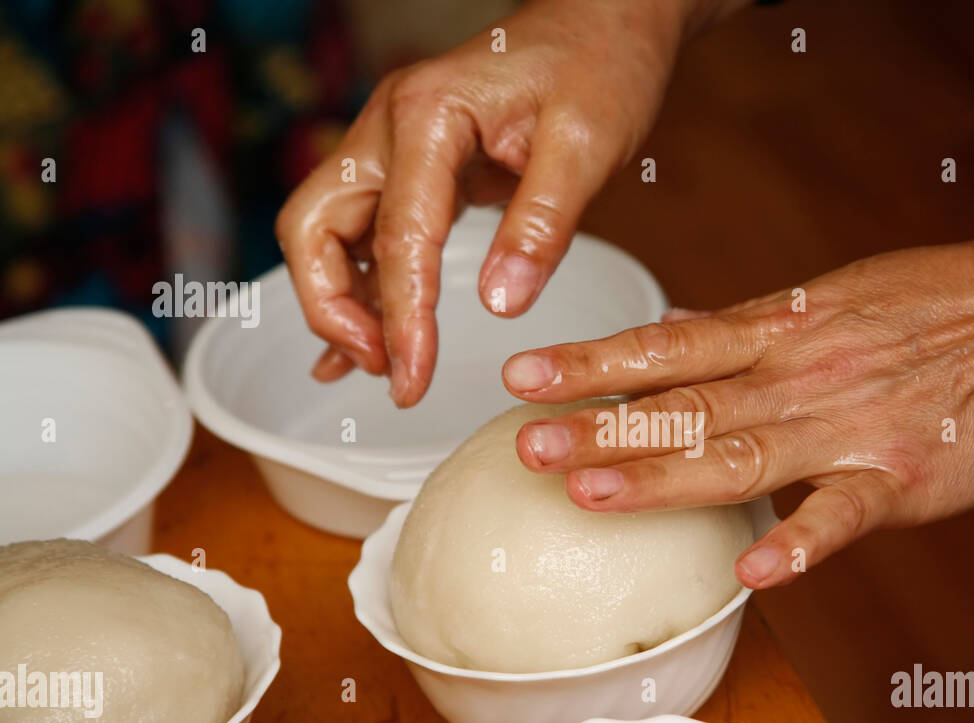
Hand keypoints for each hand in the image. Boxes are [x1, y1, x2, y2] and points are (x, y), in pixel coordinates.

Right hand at [276, 0, 721, 405]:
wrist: (604, 20)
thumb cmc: (600, 66)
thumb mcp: (587, 144)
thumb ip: (542, 223)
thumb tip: (501, 304)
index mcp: (429, 115)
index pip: (397, 236)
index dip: (402, 318)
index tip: (413, 379)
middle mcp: (389, 126)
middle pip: (313, 228)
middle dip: (334, 310)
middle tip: (391, 371)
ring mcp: (391, 145)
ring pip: (325, 232)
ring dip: (342, 303)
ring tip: (388, 365)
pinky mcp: (410, 166)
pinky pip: (363, 232)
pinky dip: (359, 285)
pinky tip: (368, 339)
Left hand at [501, 226, 973, 588]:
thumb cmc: (944, 304)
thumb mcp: (837, 297)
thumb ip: (763, 331)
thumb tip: (690, 342)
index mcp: (784, 328)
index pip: (669, 346)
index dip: (593, 363)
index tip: (525, 375)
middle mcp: (801, 374)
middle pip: (685, 403)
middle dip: (600, 426)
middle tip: (527, 446)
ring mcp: (849, 428)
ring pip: (741, 455)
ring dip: (663, 476)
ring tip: (591, 493)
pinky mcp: (903, 478)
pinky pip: (843, 516)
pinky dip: (801, 542)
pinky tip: (756, 571)